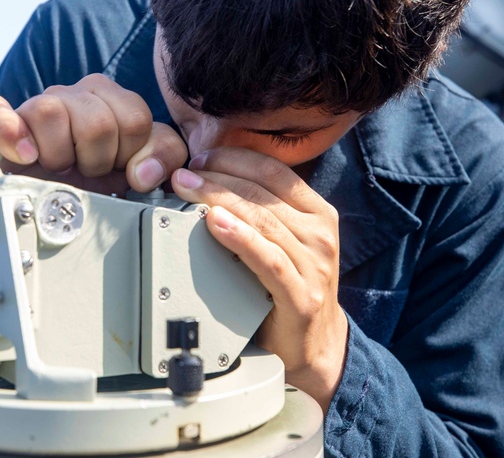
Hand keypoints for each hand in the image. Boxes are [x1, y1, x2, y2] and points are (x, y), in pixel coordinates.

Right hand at [0, 74, 188, 195]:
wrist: (56, 199)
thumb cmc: (101, 178)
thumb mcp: (142, 167)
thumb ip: (163, 156)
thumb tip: (142, 173)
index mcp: (113, 99)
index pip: (134, 119)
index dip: (129, 155)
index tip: (119, 170)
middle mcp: (76, 95)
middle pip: (96, 122)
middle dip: (95, 161)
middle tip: (86, 173)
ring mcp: (37, 105)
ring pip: (50, 113)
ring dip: (58, 156)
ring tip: (59, 170)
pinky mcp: (2, 123)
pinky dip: (9, 133)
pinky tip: (27, 155)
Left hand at [170, 147, 348, 410]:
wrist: (314, 345)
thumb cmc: (289, 287)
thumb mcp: (282, 240)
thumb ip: (260, 211)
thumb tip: (209, 178)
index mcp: (317, 212)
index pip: (273, 171)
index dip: (234, 159)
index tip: (201, 157)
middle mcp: (320, 233)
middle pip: (262, 193)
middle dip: (218, 177)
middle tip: (183, 174)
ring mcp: (314, 264)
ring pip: (262, 221)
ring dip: (220, 200)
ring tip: (189, 190)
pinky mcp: (301, 294)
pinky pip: (267, 259)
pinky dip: (240, 237)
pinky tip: (215, 224)